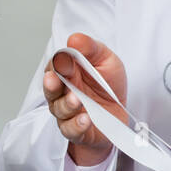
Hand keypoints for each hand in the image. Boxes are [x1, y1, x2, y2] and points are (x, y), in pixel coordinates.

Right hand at [42, 33, 127, 165]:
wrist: (119, 115)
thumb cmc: (108, 86)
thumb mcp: (106, 61)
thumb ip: (91, 49)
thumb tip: (74, 39)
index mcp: (67, 73)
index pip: (54, 66)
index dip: (57, 63)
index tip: (64, 60)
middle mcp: (62, 92)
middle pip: (50, 87)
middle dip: (52, 83)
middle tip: (56, 79)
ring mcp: (67, 112)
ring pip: (59, 109)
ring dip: (67, 104)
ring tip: (77, 100)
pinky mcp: (76, 131)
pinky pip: (70, 129)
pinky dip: (76, 125)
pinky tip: (85, 119)